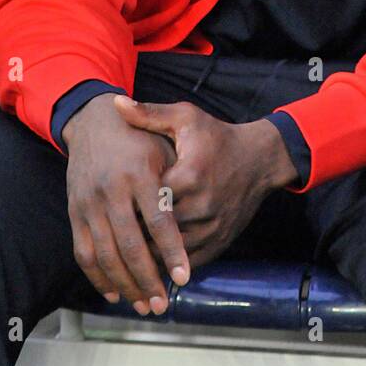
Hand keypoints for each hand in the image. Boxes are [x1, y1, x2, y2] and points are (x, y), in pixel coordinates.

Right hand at [62, 93, 189, 315]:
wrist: (94, 122)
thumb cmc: (140, 137)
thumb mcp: (165, 145)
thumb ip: (178, 179)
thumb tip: (195, 220)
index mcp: (139, 172)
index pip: (159, 220)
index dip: (171, 251)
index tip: (184, 277)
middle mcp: (111, 190)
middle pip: (130, 245)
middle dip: (148, 279)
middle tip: (164, 305)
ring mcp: (88, 203)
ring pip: (105, 254)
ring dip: (125, 285)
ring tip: (145, 306)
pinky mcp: (74, 212)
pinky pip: (83, 252)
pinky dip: (97, 276)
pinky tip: (115, 293)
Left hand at [113, 99, 298, 272]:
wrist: (259, 160)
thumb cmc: (216, 137)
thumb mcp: (185, 118)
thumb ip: (149, 114)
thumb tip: (116, 102)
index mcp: (189, 174)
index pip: (146, 199)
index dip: (125, 205)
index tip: (105, 206)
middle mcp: (202, 205)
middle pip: (155, 231)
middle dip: (131, 235)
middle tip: (107, 236)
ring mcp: (212, 227)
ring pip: (169, 253)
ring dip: (146, 254)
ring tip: (123, 252)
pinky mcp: (220, 242)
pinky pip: (187, 262)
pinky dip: (167, 263)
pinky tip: (150, 259)